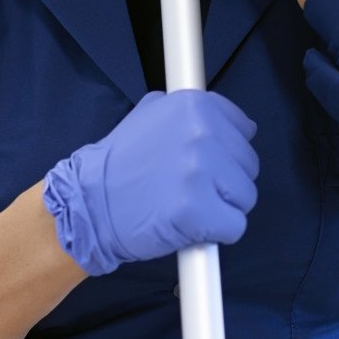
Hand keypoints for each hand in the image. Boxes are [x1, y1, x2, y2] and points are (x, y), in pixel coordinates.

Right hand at [42, 90, 259, 274]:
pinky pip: (235, 226)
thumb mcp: (150, 113)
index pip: (243, 128)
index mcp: (195, 105)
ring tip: (188, 203)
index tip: (208, 161)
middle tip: (191, 186)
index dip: (227, 150)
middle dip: (225, 180)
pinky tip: (191, 224)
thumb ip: (190, 112)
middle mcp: (201, 132)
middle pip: (248, 165)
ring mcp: (200, 171)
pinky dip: (218, 232)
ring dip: (223, 206)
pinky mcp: (198, 211)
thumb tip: (234, 121)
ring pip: (245, 196)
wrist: (91, 201)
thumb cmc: (121, 162)